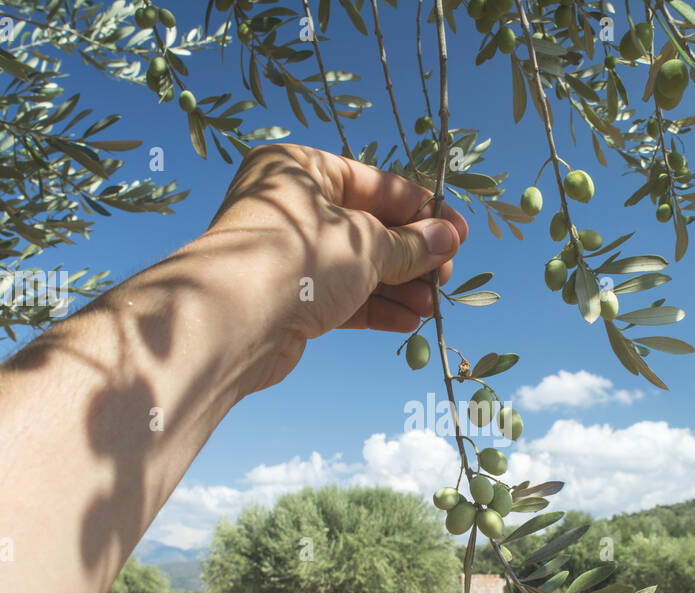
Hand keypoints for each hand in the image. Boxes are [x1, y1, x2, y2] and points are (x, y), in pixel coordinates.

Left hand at [186, 143, 468, 390]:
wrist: (235, 322)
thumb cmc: (299, 258)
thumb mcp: (367, 243)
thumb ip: (411, 244)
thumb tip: (449, 240)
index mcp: (300, 168)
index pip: (376, 184)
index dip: (423, 210)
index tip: (460, 232)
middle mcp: (291, 207)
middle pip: (369, 228)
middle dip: (413, 255)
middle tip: (449, 274)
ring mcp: (288, 255)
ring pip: (358, 267)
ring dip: (400, 287)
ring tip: (433, 305)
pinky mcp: (290, 299)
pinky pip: (343, 298)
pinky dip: (376, 308)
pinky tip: (410, 321)